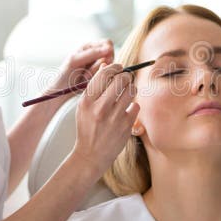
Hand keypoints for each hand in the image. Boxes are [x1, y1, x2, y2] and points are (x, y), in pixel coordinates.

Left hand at [50, 39, 113, 96]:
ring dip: (96, 73)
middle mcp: (96, 55)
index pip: (108, 43)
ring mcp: (99, 66)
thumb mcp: (75, 60)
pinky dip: (96, 80)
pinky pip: (106, 77)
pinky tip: (87, 81)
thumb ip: (92, 53)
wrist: (63, 90)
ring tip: (84, 76)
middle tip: (87, 71)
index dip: (108, 50)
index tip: (102, 59)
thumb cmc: (65, 73)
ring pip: (109, 68)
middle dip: (100, 65)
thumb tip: (109, 48)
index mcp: (90, 47)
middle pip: (111, 56)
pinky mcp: (100, 77)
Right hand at [69, 63, 139, 177]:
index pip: (105, 73)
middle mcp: (100, 108)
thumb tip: (106, 65)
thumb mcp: (84, 106)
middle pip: (121, 79)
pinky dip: (133, 106)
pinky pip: (136, 105)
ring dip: (131, 88)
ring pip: (131, 90)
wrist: (91, 155)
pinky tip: (127, 109)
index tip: (118, 68)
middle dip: (126, 76)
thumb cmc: (88, 127)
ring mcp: (114, 117)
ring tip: (127, 92)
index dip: (115, 67)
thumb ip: (95, 86)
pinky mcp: (126, 125)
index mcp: (87, 100)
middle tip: (126, 78)